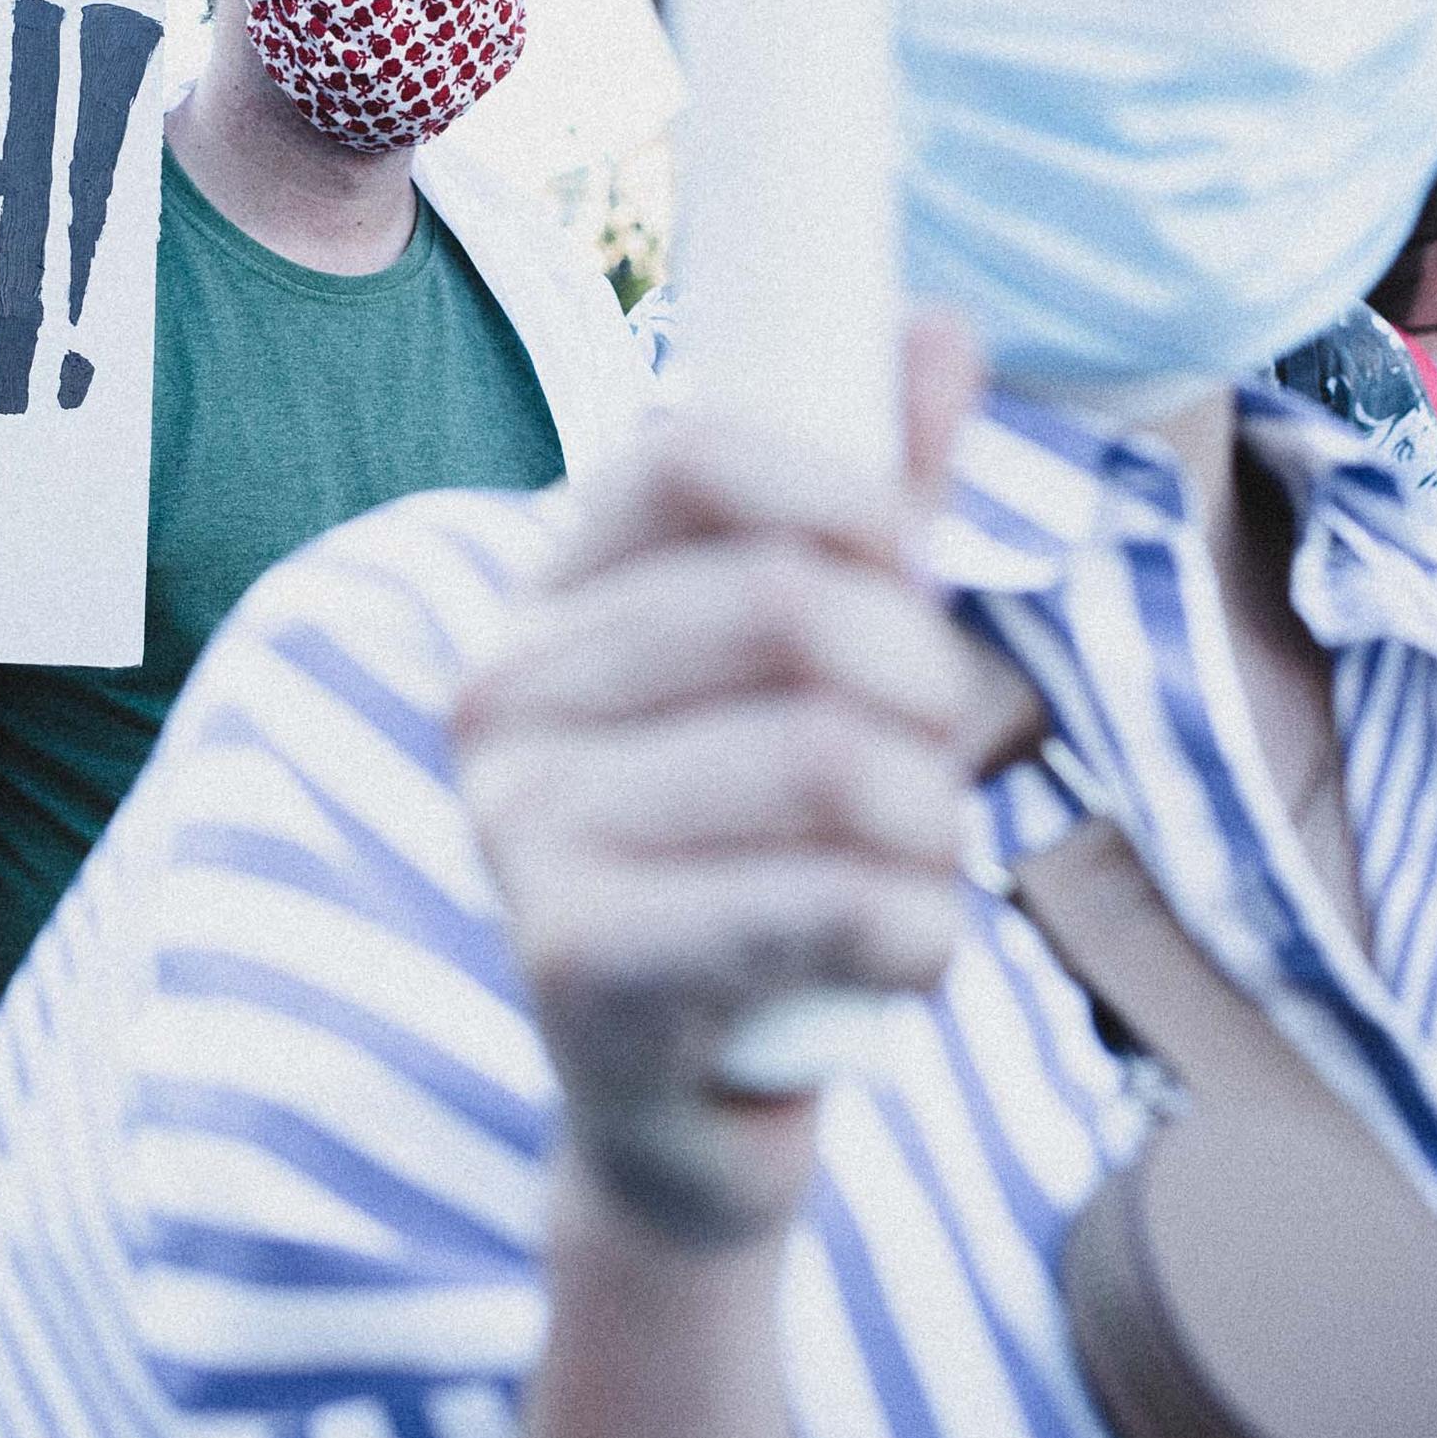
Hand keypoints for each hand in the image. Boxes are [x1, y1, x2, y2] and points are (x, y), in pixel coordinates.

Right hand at [452, 321, 1039, 1251]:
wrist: (682, 1113)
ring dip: (937, 827)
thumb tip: (937, 323)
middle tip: (937, 758)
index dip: (843, 491)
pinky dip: (927, 936)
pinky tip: (893, 962)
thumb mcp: (819, 668)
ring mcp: (521, 837)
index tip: (908, 564)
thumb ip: (870, 502)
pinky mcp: (582, 969)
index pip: (686, 451)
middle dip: (926, 685)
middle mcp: (499, 701)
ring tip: (906, 871)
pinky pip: (842, 905)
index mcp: (544, 601)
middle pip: (787, 605)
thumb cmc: (760, 857)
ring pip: (839, 763)